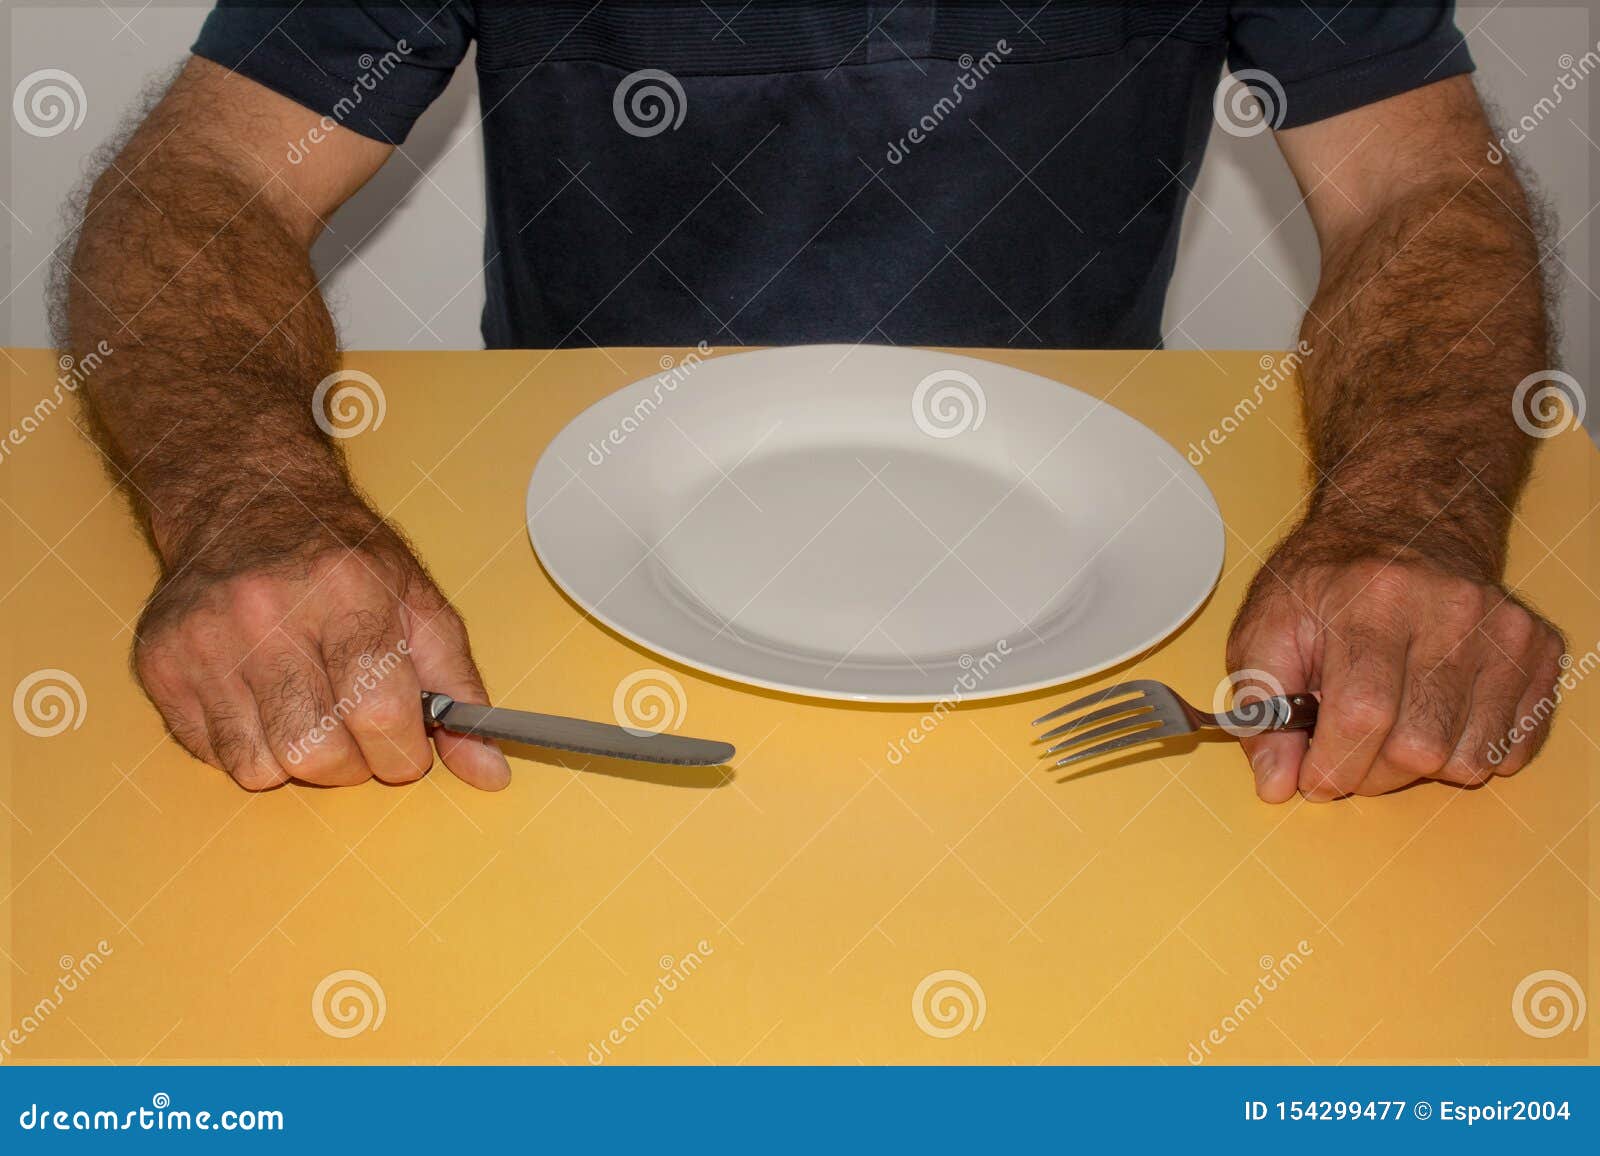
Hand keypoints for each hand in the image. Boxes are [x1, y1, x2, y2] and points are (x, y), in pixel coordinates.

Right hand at [132, 495, 510, 791]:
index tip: (407, 748)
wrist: (247, 499)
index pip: (379, 712)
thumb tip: (489, 773)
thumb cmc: (344, 557)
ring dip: (299, 762)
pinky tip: (265, 700)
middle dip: (352, 766)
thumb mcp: (420, 605)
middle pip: (316, 752)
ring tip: (312, 713)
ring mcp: (205, 640)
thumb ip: (459, 691)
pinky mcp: (160, 664)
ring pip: (260, 768)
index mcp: (346, 592)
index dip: (403, 753)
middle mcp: (267, 613)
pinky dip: (250, 747)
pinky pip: (212, 755)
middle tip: (359, 735)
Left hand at [1227, 524, 1564, 802]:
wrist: (1405, 526)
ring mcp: (1505, 630)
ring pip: (1468, 761)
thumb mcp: (1267, 628)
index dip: (1332, 766)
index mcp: (1374, 597)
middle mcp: (1451, 609)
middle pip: (1418, 748)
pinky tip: (1435, 714)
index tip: (1312, 777)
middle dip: (1369, 773)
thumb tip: (1274, 783)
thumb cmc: (1330, 583)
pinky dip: (1465, 752)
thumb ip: (1261, 708)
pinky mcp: (1540, 650)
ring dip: (1419, 768)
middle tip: (1346, 748)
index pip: (1363, 714)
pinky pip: (1510, 751)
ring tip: (1390, 724)